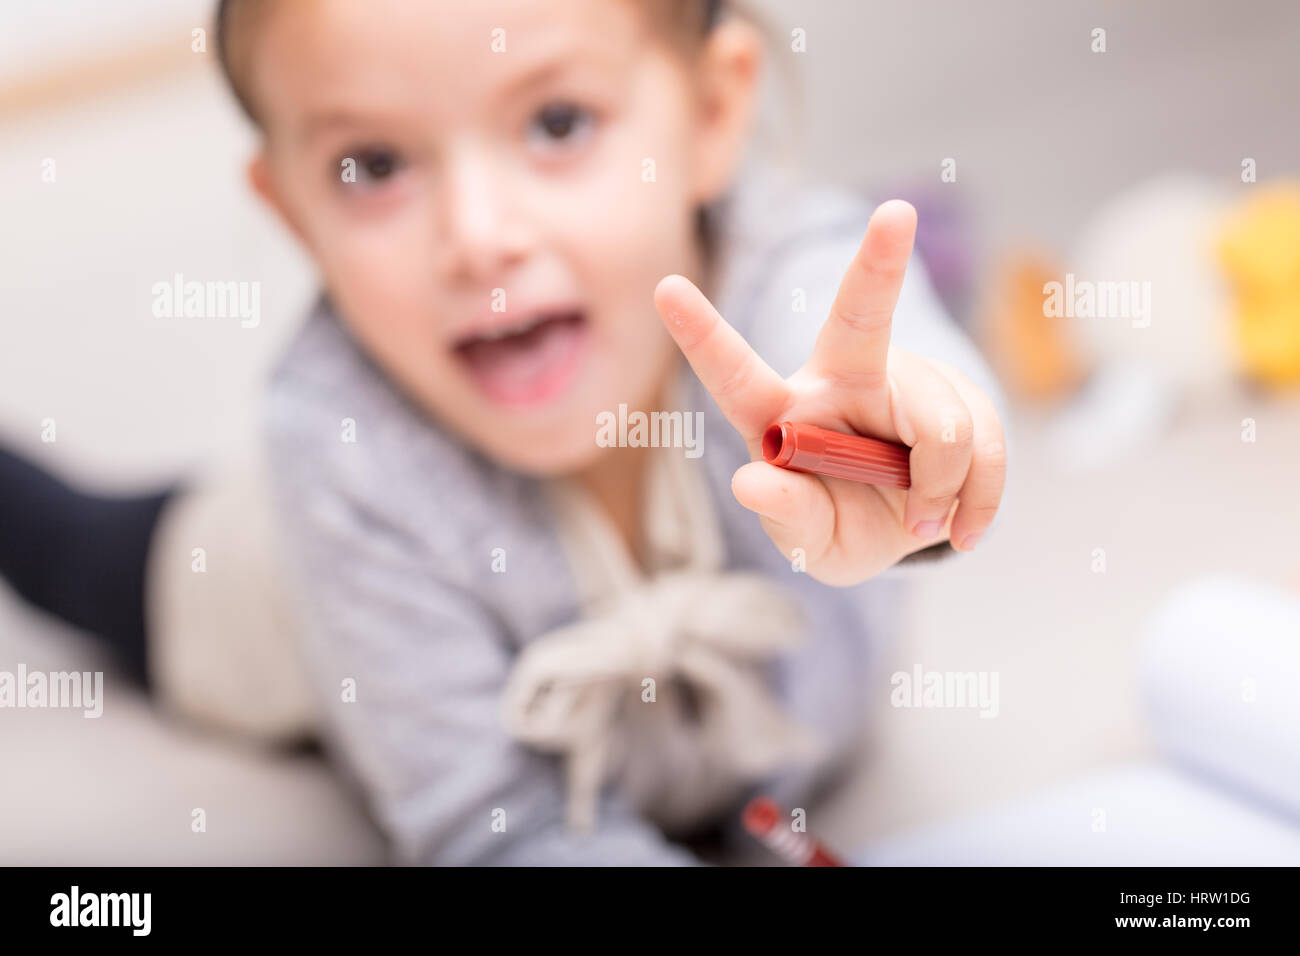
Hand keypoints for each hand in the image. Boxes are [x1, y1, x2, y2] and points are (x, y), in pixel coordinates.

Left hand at [653, 200, 1005, 585]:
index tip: (665, 286)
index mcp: (781, 413)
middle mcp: (839, 378)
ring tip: (922, 525)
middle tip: (896, 215)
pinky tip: (963, 528)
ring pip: (941, 423)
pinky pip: (986, 442)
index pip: (737, 374)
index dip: (702, 334)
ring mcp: (904, 380)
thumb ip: (785, 514)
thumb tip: (750, 483)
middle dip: (879, 265)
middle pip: (861, 320)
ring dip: (941, 489)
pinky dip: (980, 498)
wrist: (905, 534)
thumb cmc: (838, 526)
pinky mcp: (958, 392)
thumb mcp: (810, 541)